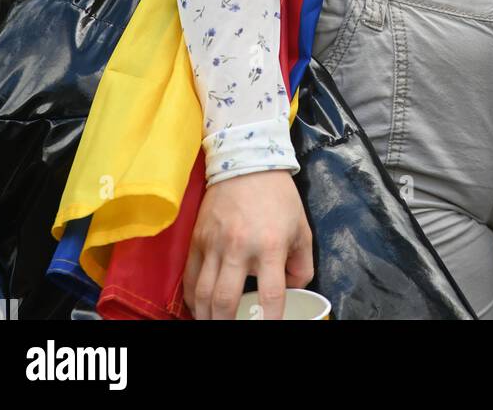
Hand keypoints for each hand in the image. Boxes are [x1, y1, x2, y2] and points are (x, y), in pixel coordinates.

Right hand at [183, 169, 313, 320]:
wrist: (246, 162)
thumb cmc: (278, 197)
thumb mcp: (301, 228)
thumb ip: (302, 264)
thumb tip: (292, 289)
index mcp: (270, 245)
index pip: (271, 294)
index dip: (270, 319)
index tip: (269, 327)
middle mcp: (239, 247)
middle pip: (226, 301)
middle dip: (228, 324)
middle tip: (232, 330)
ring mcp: (214, 244)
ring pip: (203, 294)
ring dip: (207, 317)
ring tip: (213, 324)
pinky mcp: (198, 239)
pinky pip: (190, 277)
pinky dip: (192, 299)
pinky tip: (199, 307)